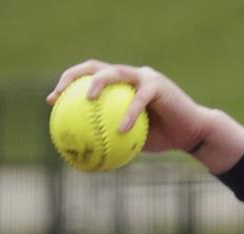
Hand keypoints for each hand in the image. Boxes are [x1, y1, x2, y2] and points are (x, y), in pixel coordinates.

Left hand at [46, 61, 227, 159]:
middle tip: (61, 94)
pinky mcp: (158, 85)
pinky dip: (130, 114)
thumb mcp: (131, 142)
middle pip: (96, 66)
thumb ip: (110, 140)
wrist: (192, 134)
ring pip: (116, 73)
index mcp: (120, 86)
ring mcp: (144, 77)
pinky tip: (121, 129)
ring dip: (99, 83)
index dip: (68, 84)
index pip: (88, 77)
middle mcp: (129, 76)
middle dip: (74, 76)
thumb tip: (83, 156)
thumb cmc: (162, 139)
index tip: (52, 100)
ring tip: (88, 99)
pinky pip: (139, 99)